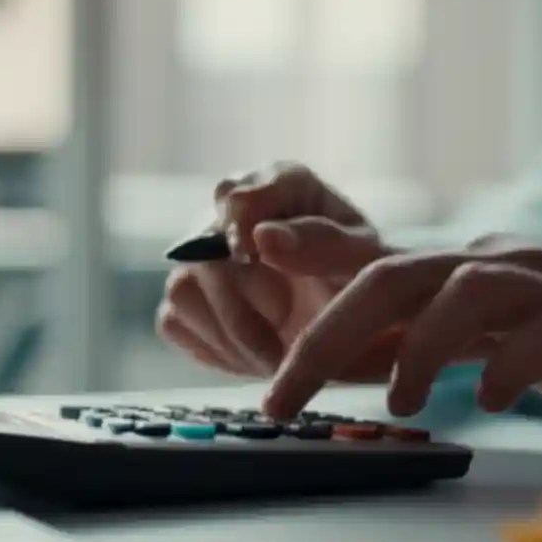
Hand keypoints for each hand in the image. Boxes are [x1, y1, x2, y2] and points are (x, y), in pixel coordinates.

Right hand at [157, 162, 398, 378]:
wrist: (352, 324)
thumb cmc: (364, 280)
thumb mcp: (366, 262)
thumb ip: (325, 243)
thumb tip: (262, 236)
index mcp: (281, 185)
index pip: (236, 196)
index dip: (243, 235)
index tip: (261, 265)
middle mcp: (233, 214)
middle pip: (205, 253)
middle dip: (247, 310)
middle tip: (287, 343)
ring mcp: (204, 256)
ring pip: (183, 289)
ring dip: (233, 335)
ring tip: (277, 356)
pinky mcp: (188, 298)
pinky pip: (175, 321)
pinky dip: (215, 348)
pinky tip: (254, 355)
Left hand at [264, 238, 541, 431]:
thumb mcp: (503, 333)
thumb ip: (438, 337)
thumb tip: (364, 362)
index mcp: (473, 266)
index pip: (380, 253)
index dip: (315, 244)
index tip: (252, 243)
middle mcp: (502, 262)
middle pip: (397, 278)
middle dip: (329, 333)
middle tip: (284, 392)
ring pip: (462, 294)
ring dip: (418, 350)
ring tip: (404, 402)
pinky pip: (541, 336)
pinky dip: (508, 367)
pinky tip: (494, 399)